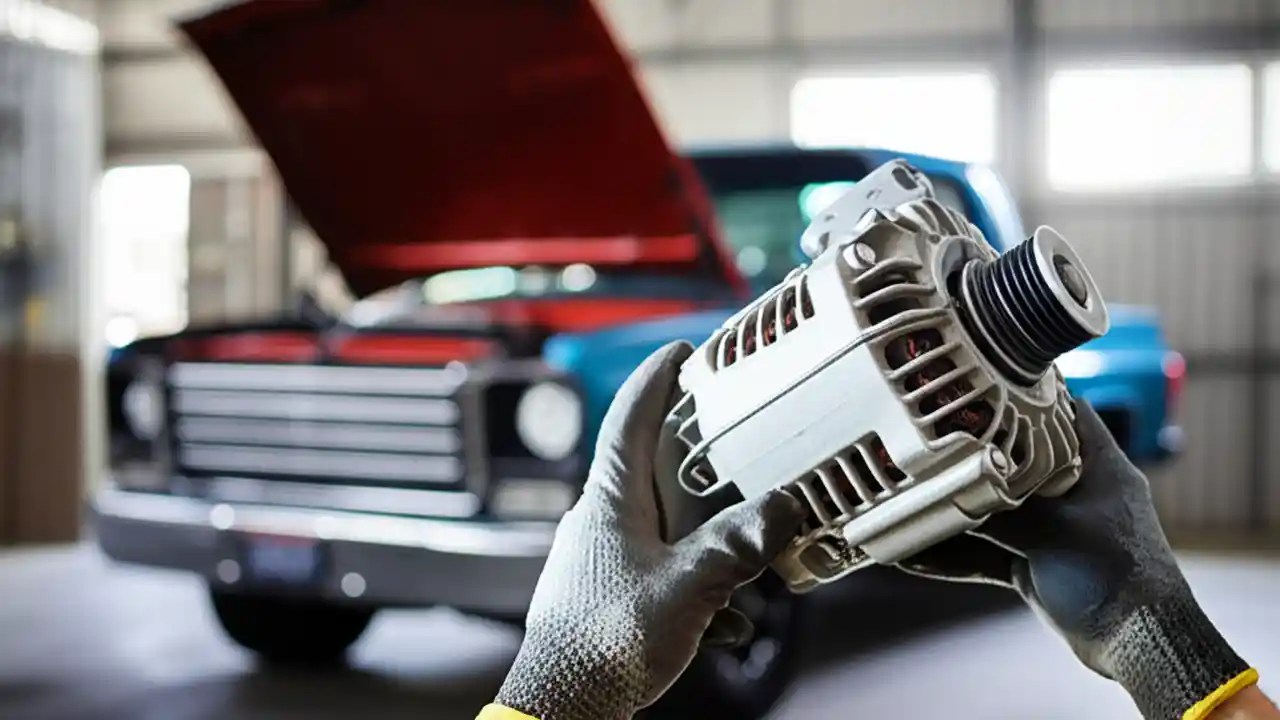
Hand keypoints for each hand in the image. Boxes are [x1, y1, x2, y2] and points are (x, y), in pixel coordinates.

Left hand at [494, 342, 805, 719]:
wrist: (563, 705)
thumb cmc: (606, 642)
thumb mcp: (689, 586)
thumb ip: (739, 544)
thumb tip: (785, 508)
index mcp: (610, 499)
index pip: (632, 417)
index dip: (657, 378)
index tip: (682, 352)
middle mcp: (600, 519)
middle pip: (652, 467)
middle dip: (699, 459)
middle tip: (736, 444)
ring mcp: (601, 556)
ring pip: (662, 523)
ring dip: (705, 534)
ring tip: (746, 548)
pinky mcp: (608, 592)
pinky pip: (660, 568)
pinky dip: (696, 582)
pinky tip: (724, 617)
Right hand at [898, 401, 1251, 719]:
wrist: (1138, 644)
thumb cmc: (1116, 576)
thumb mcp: (1054, 531)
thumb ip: (1000, 509)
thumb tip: (950, 494)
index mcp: (1098, 467)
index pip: (1066, 411)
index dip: (1029, 392)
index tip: (985, 380)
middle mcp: (1075, 493)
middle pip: (1016, 461)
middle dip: (973, 457)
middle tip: (927, 441)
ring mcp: (1053, 530)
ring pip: (994, 511)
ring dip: (956, 514)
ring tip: (910, 504)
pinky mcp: (1035, 564)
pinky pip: (987, 553)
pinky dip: (956, 555)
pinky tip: (916, 555)